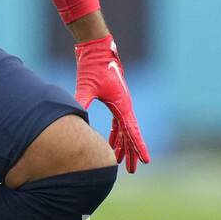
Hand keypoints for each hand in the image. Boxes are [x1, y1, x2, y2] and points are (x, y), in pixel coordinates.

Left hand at [74, 35, 149, 173]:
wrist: (96, 49)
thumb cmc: (93, 66)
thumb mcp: (87, 85)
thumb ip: (82, 101)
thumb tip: (75, 116)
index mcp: (122, 104)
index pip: (132, 131)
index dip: (138, 147)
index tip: (145, 161)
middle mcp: (124, 105)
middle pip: (130, 134)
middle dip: (131, 152)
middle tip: (131, 170)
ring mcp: (120, 103)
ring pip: (124, 130)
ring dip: (122, 145)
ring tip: (118, 161)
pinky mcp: (114, 100)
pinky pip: (118, 122)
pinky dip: (115, 134)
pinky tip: (110, 143)